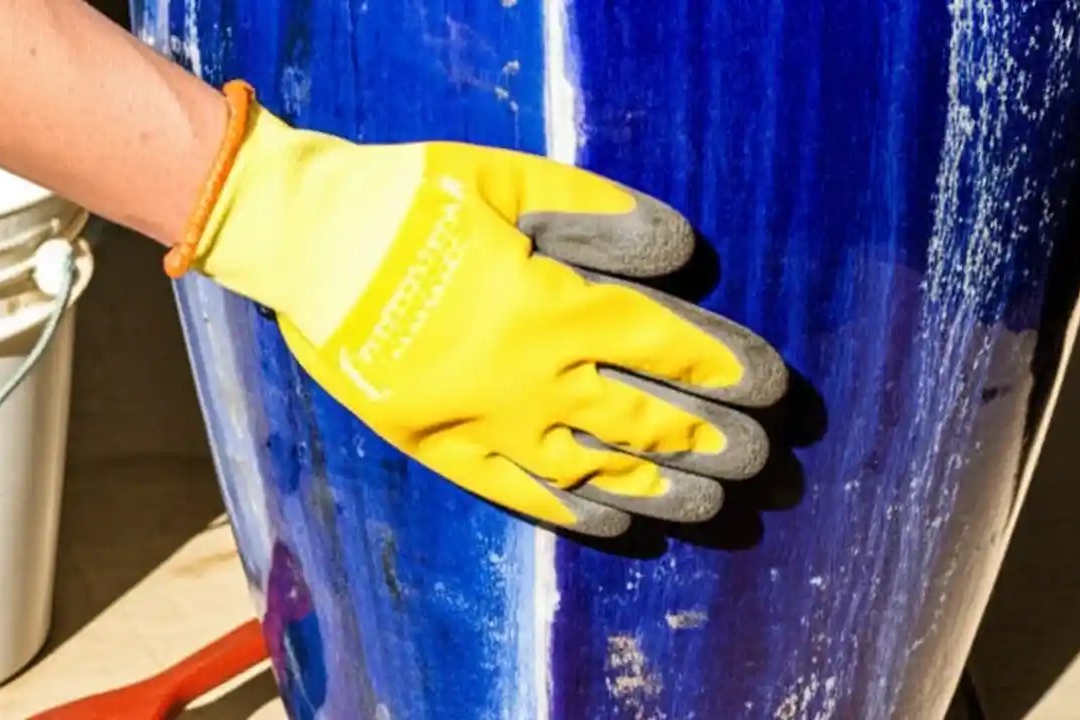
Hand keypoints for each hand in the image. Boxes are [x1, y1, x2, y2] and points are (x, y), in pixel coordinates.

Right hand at [179, 81, 787, 536]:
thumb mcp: (515, 181)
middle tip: (759, 460)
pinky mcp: (445, 447)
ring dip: (662, 489)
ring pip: (597, 471)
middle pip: (648, 421)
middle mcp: (538, 379)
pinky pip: (522, 494)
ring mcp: (491, 423)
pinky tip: (619, 524)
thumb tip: (682, 255)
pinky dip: (577, 513)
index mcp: (560, 308)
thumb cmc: (413, 202)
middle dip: (713, 440)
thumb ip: (605, 214)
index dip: (728, 370)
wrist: (308, 245)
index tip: (771, 390)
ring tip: (711, 506)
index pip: (671, 349)